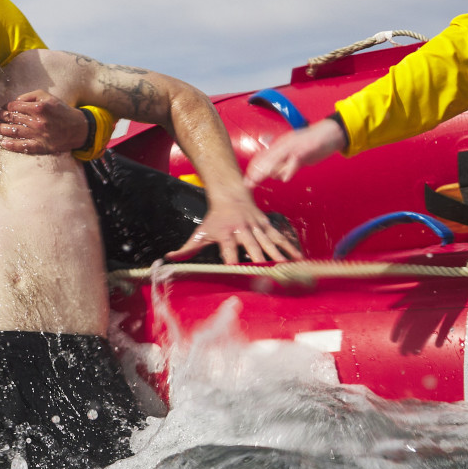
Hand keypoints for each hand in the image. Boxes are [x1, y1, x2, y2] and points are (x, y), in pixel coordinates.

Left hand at [0, 90, 88, 153]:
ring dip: (1, 129)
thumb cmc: (61, 111)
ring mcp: (38, 135)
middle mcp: (38, 121)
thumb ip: (31, 96)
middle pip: (13, 118)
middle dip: (1, 117)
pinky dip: (12, 145)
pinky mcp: (41, 146)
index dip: (6, 107)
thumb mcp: (48, 97)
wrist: (78, 128)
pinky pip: (23, 146)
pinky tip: (3, 143)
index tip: (2, 108)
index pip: (15, 106)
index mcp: (39, 108)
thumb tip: (15, 101)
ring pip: (14, 131)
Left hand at [166, 197, 302, 263]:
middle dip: (260, 259)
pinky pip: (279, 237)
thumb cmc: (214, 218)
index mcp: (225, 233)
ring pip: (269, 241)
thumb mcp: (200, 232)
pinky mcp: (266, 225)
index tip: (235, 270)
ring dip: (279, 254)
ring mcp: (256, 227)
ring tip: (289, 267)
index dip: (231, 258)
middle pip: (252, 245)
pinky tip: (299, 258)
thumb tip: (168, 259)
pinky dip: (289, 247)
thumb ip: (186, 249)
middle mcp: (242, 229)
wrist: (231, 194)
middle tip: (268, 274)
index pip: (227, 248)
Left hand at [243, 118, 347, 187]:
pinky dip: (290, 170)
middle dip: (256, 172)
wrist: (332, 132)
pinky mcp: (305, 149)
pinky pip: (295, 160)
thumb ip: (285, 162)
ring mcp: (294, 147)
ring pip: (277, 159)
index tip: (247, 180)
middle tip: (248, 184)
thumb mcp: (296, 153)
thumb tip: (275, 174)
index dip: (254, 168)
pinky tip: (285, 179)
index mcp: (281, 145)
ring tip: (257, 180)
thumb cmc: (314, 143)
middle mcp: (284, 145)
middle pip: (266, 159)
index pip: (263, 157)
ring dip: (267, 171)